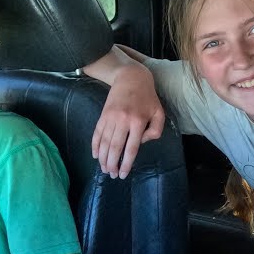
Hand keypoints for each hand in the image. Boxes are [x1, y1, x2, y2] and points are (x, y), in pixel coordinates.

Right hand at [91, 65, 164, 179]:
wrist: (131, 77)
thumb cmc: (148, 97)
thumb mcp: (159, 113)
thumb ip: (155, 131)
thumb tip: (142, 143)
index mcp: (138, 122)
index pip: (131, 148)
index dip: (126, 164)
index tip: (123, 174)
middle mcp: (123, 121)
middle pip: (115, 148)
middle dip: (112, 164)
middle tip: (112, 175)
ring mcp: (111, 117)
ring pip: (104, 142)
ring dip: (102, 158)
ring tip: (104, 169)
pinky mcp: (103, 115)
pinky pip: (97, 132)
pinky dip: (95, 145)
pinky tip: (95, 155)